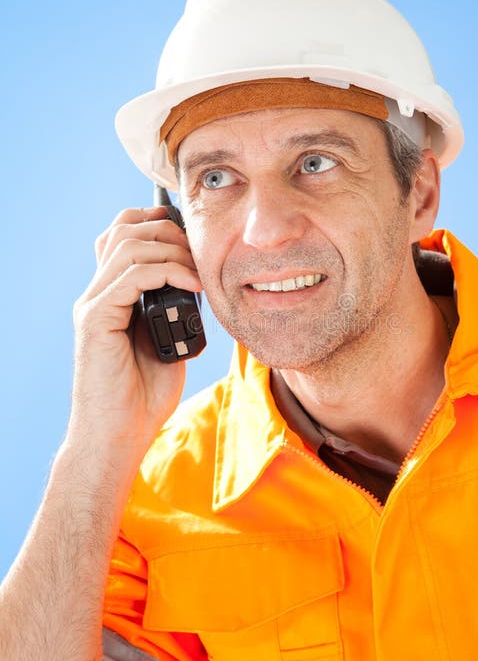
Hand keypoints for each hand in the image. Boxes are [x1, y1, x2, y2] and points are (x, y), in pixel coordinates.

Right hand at [67, 206, 202, 468]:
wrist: (119, 436)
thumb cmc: (144, 396)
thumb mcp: (169, 339)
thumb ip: (175, 308)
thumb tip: (200, 282)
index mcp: (111, 295)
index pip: (123, 234)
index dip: (157, 224)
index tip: (194, 240)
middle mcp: (97, 294)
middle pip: (124, 229)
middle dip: (169, 231)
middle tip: (200, 255)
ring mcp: (93, 305)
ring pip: (128, 245)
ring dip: (172, 251)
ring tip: (200, 273)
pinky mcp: (95, 321)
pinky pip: (132, 275)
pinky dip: (169, 272)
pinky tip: (193, 285)